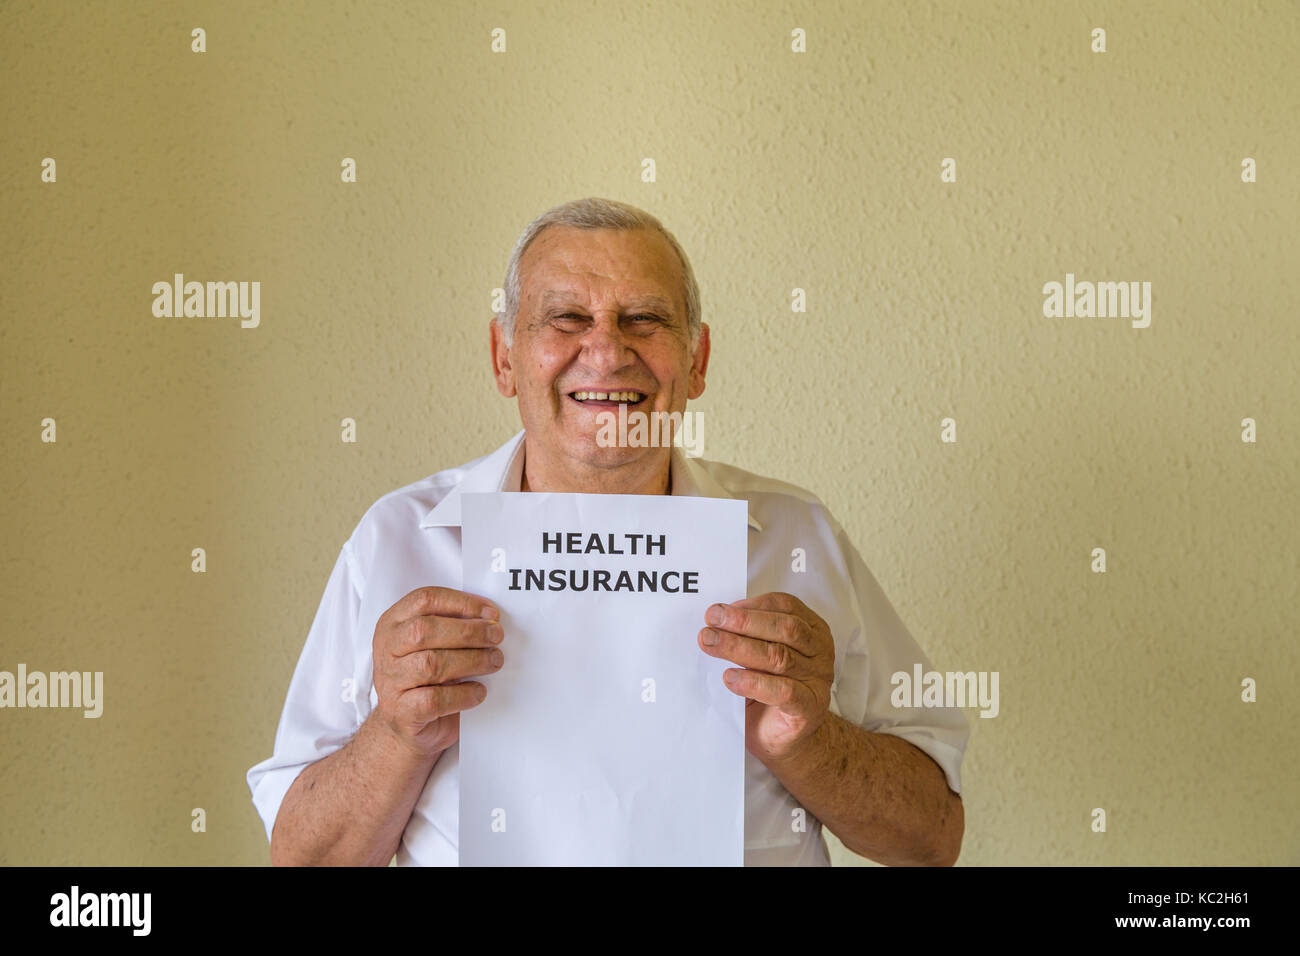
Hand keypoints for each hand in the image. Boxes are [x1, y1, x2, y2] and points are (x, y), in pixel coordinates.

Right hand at [371, 586, 504, 758]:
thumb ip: (453, 627)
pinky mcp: (400, 712)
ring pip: (430, 664)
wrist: (406, 727)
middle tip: (496, 636)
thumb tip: (490, 618)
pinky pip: (434, 700)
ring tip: (494, 661)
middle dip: (468, 631)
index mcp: (393, 623)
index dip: (461, 602)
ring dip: (471, 661)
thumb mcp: (434, 645)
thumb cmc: (427, 679)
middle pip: (424, 630)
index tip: (490, 612)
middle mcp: (386, 649)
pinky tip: (478, 692)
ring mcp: (389, 681)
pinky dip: (463, 695)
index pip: (424, 600)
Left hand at [698, 591, 834, 762]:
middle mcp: (819, 651)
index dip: (752, 605)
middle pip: (784, 628)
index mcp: (811, 629)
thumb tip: (717, 620)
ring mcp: (817, 679)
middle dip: (743, 622)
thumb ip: (749, 636)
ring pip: (779, 657)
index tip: (721, 609)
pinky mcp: (809, 707)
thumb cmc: (770, 691)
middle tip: (711, 621)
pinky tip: (730, 678)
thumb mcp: (760, 656)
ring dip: (740, 648)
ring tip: (711, 643)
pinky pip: (783, 691)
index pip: (785, 606)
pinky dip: (753, 682)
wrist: (785, 738)